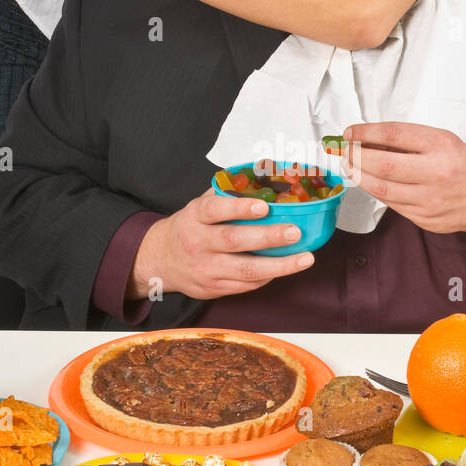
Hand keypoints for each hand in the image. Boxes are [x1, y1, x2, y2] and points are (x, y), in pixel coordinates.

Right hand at [127, 189, 314, 301]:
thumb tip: (264, 177)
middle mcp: (197, 243)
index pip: (215, 210)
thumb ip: (227, 194)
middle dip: (268, 237)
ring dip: (279, 265)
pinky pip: (246, 285)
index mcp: (194, 217)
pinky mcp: (213, 289)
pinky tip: (285, 268)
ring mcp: (205, 269)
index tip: (264, 206)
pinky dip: (268, 277)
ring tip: (305, 258)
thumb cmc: (189, 228)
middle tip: (295, 232)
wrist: (160, 261)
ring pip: (245, 270)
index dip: (239, 208)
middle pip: (234, 241)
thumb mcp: (199, 206)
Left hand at [343, 122, 465, 245]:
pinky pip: (391, 204)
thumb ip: (408, 140)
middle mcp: (436, 173)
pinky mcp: (424, 219)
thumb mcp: (442, 140)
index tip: (350, 132)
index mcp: (441, 146)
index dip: (365, 133)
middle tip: (345, 151)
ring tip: (350, 166)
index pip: (394, 135)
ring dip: (359, 177)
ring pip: (382, 189)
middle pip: (383, 165)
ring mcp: (429, 200)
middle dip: (356, 157)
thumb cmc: (463, 165)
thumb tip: (368, 140)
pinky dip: (375, 191)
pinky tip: (368, 182)